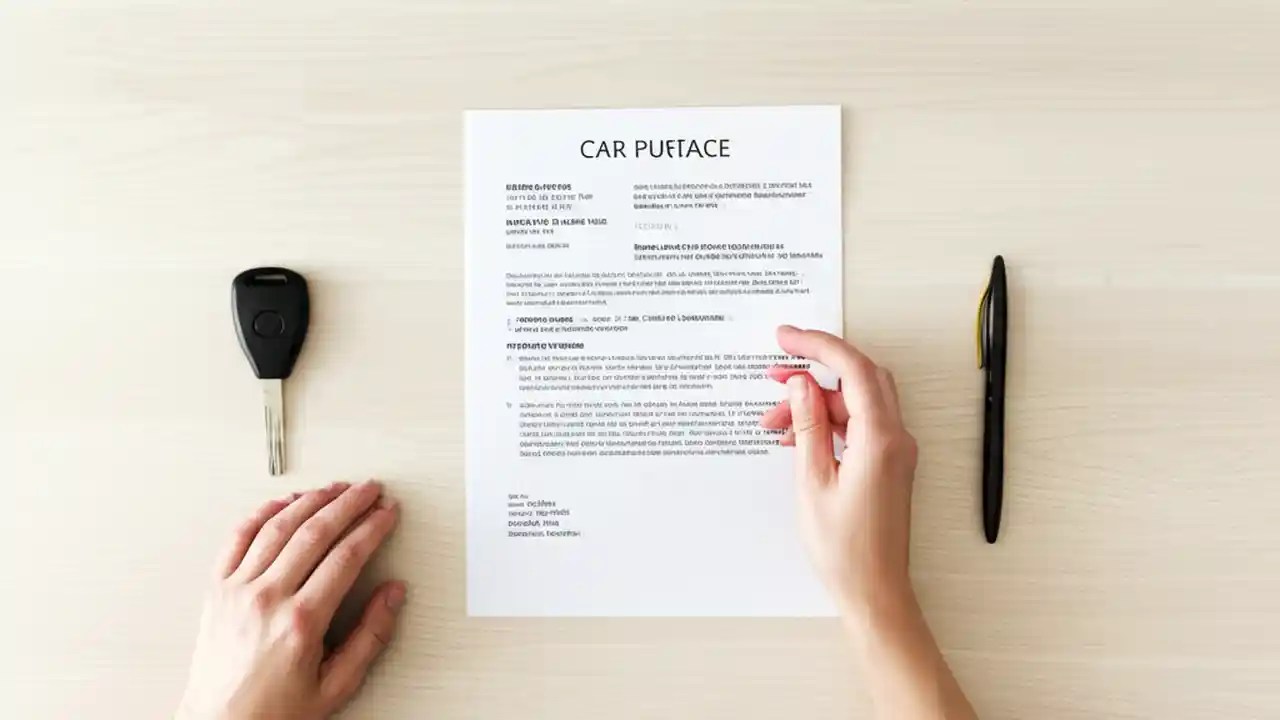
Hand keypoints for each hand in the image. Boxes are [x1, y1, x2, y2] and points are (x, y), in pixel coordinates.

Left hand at [178, 481, 404, 719]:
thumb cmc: (274, 712)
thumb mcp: (336, 685)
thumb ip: (370, 636)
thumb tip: (393, 594)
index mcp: (301, 622)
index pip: (346, 557)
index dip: (372, 528)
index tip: (387, 514)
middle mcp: (267, 598)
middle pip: (315, 532)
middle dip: (349, 504)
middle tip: (370, 490)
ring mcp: (238, 590)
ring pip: (278, 526)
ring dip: (311, 500)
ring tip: (335, 489)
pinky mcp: (217, 589)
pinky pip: (238, 537)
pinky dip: (262, 512)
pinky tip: (284, 501)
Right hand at [760, 325, 917, 613]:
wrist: (875, 590)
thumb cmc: (845, 549)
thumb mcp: (813, 482)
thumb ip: (808, 427)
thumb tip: (801, 386)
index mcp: (881, 439)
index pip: (853, 369)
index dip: (818, 345)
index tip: (786, 338)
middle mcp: (896, 438)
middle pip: (859, 378)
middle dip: (816, 368)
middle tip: (777, 367)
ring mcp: (895, 451)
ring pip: (856, 402)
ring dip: (815, 402)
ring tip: (773, 420)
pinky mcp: (888, 463)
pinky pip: (859, 425)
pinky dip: (827, 422)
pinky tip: (795, 437)